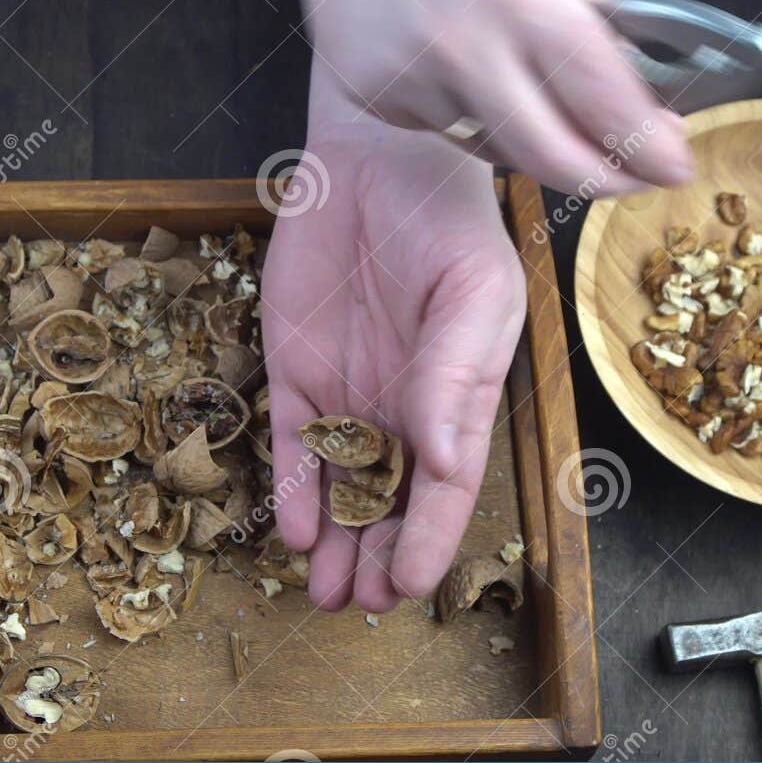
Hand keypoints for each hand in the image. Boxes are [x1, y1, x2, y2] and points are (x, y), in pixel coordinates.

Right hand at [260, 0, 691, 193]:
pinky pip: (440, 129)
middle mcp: (467, 46)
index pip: (605, 104)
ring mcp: (414, 77)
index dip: (646, 148)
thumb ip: (594, 36)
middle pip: (550, 157)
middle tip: (625, 175)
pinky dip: (458, 109)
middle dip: (601, 176)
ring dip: (522, 129)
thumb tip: (637, 118)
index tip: (672, 166)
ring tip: (507, 66)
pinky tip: (443, 56)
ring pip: (494, 146)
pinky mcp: (375, 94)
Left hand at [261, 67, 525, 609]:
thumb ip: (455, 377)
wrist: (377, 155)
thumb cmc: (446, 221)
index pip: (444, 489)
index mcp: (455, 398)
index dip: (429, 541)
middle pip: (388, 502)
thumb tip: (443, 460)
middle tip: (357, 607)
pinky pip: (288, 442)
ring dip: (333, 540)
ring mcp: (344, 392)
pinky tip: (294, 529)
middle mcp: (400, 407)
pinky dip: (291, 487)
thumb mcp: (473, 293)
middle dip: (375, 557)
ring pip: (337, 485)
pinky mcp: (292, 368)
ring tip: (322, 594)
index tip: (408, 588)